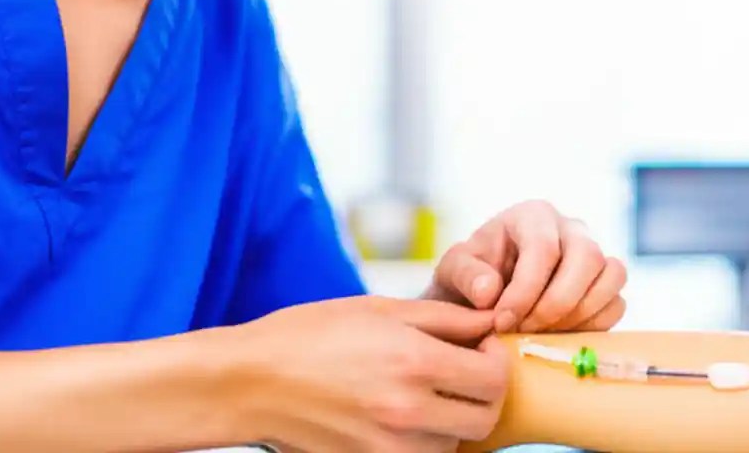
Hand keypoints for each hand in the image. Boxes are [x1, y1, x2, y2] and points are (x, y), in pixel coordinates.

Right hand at [232, 295, 508, 452]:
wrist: (252, 381)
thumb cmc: (310, 334)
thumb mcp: (379, 309)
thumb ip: (442, 318)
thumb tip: (488, 322)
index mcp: (413, 360)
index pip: (493, 378)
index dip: (496, 360)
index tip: (480, 348)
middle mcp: (407, 409)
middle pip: (483, 418)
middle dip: (482, 395)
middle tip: (462, 373)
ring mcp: (390, 446)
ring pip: (454, 443)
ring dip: (452, 421)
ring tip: (423, 393)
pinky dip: (423, 441)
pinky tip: (401, 416)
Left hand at [424, 200, 627, 333]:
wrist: (486, 296)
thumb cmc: (471, 276)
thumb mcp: (454, 271)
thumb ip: (466, 276)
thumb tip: (489, 292)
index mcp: (533, 215)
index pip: (543, 248)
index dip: (525, 290)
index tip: (502, 321)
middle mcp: (570, 228)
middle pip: (587, 257)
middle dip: (555, 303)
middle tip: (524, 330)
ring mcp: (594, 254)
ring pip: (612, 276)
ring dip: (579, 314)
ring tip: (541, 333)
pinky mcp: (605, 284)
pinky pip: (617, 304)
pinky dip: (593, 325)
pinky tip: (558, 335)